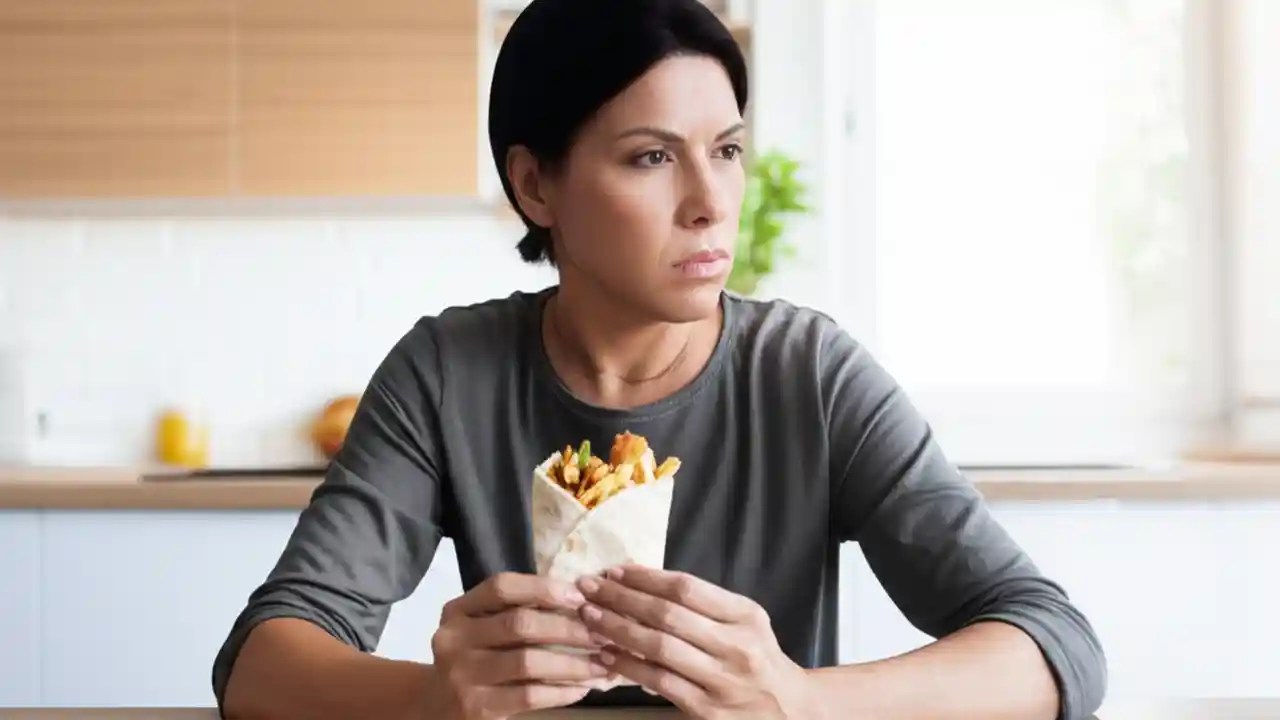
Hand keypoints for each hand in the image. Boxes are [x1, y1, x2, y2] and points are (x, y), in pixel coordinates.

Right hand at [429, 572, 612, 719]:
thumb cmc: (474, 659)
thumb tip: (582, 600)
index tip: (580, 596)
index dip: (544, 588)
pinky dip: (562, 692)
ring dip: (573, 663)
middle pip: (520, 624)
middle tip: (601, 634)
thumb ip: (516, 612)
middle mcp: (454, 638)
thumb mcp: (481, 628)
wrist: (436, 708)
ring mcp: (462, 675)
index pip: (502, 587)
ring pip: (528, 662)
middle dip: (568, 628)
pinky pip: (529, 697)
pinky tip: (582, 688)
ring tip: (601, 664)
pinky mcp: (476, 707)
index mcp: (458, 610)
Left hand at [576, 565, 818, 719]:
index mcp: (745, 615)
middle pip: (668, 615)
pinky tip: (605, 656)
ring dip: (617, 629)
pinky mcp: (706, 710)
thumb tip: (642, 584)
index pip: (687, 588)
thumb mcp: (745, 622)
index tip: (615, 571)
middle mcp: (736, 646)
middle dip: (621, 598)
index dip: (646, 577)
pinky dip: (627, 667)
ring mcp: (721, 680)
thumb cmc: (757, 658)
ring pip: (658, 648)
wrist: (789, 711)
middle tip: (589, 587)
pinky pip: (658, 682)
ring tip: (589, 616)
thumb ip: (704, 605)